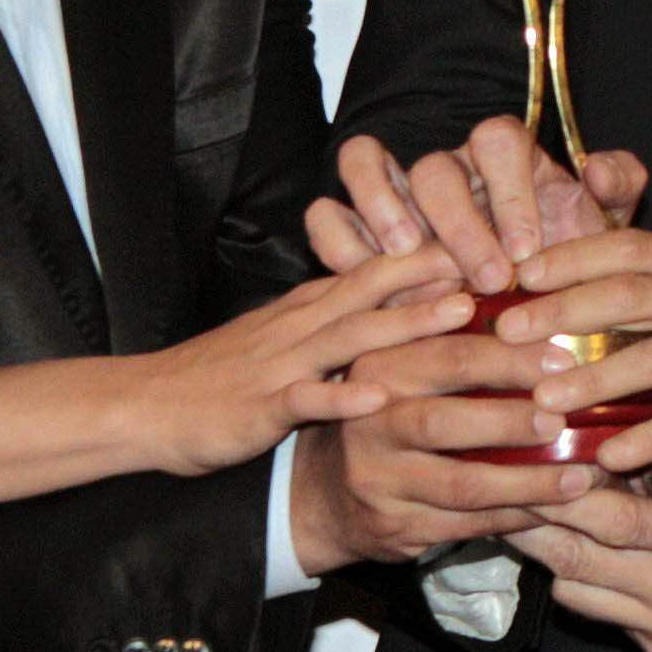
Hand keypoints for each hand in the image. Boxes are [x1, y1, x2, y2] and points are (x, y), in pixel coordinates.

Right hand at [126, 247, 473, 473]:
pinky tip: (375, 400)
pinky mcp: (259, 407)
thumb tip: (397, 314)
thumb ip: (336, 324)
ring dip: (408, 323)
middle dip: (442, 279)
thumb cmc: (221, 377)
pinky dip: (340, 398)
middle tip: (505, 269)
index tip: (496, 244)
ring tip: (460, 311)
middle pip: (378, 292)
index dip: (437, 254)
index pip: (379, 271)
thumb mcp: (284, 340)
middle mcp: (302, 326)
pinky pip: (304, 399)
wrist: (146, 405)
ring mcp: (282, 363)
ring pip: (351, 336)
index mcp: (310, 310)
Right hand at [284, 330, 600, 575]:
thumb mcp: (395, 359)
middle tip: (562, 417)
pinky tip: (553, 508)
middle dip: (508, 420)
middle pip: (443, 421)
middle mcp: (369, 425)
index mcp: (377, 369)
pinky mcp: (395, 528)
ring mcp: (379, 483)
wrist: (323, 492)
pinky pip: (465, 524)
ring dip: (526, 482)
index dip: (507, 358)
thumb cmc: (382, 410)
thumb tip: (508, 278)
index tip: (560, 358)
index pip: (447, 357)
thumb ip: (440, 322)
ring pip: (460, 485)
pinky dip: (514, 516)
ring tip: (580, 476)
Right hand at [301, 118, 647, 297]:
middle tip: (487, 279)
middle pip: (434, 166)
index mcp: (499, 160)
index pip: (497, 139)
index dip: (511, 192)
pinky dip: (339, 243)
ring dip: (382, 209)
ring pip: (363, 164)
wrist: (502, 332)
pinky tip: (366, 285)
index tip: (530, 251)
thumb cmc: (550, 275)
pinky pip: (325, 215)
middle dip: (459, 222)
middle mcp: (442, 170)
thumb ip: (615, 193)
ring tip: (407, 261)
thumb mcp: (594, 238)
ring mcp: (390, 196)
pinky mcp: (351, 232)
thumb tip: (601, 170)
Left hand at [506, 432, 651, 651]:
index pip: (613, 519)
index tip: (529, 464)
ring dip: (544, 551)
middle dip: (531, 522)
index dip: (564, 494)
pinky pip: (597, 612)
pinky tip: (565, 544)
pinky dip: (576, 579)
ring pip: (577, 591)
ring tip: (516, 510)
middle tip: (495, 488)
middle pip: (579, 560)